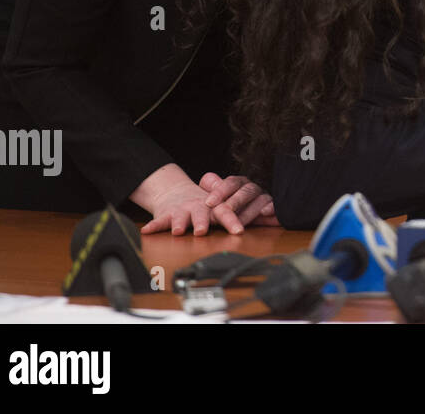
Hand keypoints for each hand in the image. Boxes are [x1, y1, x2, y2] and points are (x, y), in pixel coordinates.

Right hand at [132, 163, 275, 234]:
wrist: (177, 194)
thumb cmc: (206, 206)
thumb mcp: (225, 210)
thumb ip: (248, 216)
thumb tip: (276, 219)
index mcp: (216, 208)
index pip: (226, 212)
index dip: (232, 220)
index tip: (239, 230)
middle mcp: (200, 207)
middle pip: (203, 213)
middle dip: (203, 221)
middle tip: (203, 230)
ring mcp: (183, 210)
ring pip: (182, 216)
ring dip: (180, 223)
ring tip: (180, 230)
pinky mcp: (167, 213)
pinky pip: (159, 220)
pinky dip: (154, 226)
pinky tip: (147, 231)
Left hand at [199, 172, 279, 229]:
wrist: (244, 215)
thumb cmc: (224, 205)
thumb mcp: (215, 196)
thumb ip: (211, 186)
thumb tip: (208, 179)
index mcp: (238, 183)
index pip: (231, 183)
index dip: (220, 191)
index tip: (209, 203)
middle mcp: (252, 189)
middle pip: (246, 191)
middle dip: (235, 201)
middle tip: (225, 211)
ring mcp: (264, 198)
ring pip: (261, 199)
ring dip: (249, 211)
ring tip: (239, 222)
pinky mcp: (274, 209)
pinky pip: (276, 206)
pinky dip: (272, 208)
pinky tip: (265, 213)